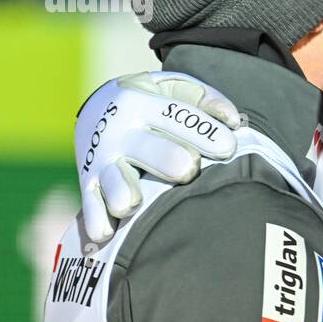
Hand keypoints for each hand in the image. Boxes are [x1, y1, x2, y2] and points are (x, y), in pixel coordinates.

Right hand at [76, 72, 240, 243]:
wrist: (99, 108)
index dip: (205, 133)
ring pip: (114, 179)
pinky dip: (96, 219)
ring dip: (122, 192)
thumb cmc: (154, 104)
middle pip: (149, 150)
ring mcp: (102, 159)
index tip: (230, 148)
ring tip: (130, 205)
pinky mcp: (89, 183)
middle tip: (188, 170)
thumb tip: (234, 121)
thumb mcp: (175, 89)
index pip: (177, 116)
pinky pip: (91, 205)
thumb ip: (206, 99)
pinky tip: (105, 232)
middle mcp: (119, 131)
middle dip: (170, 161)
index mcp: (142, 102)